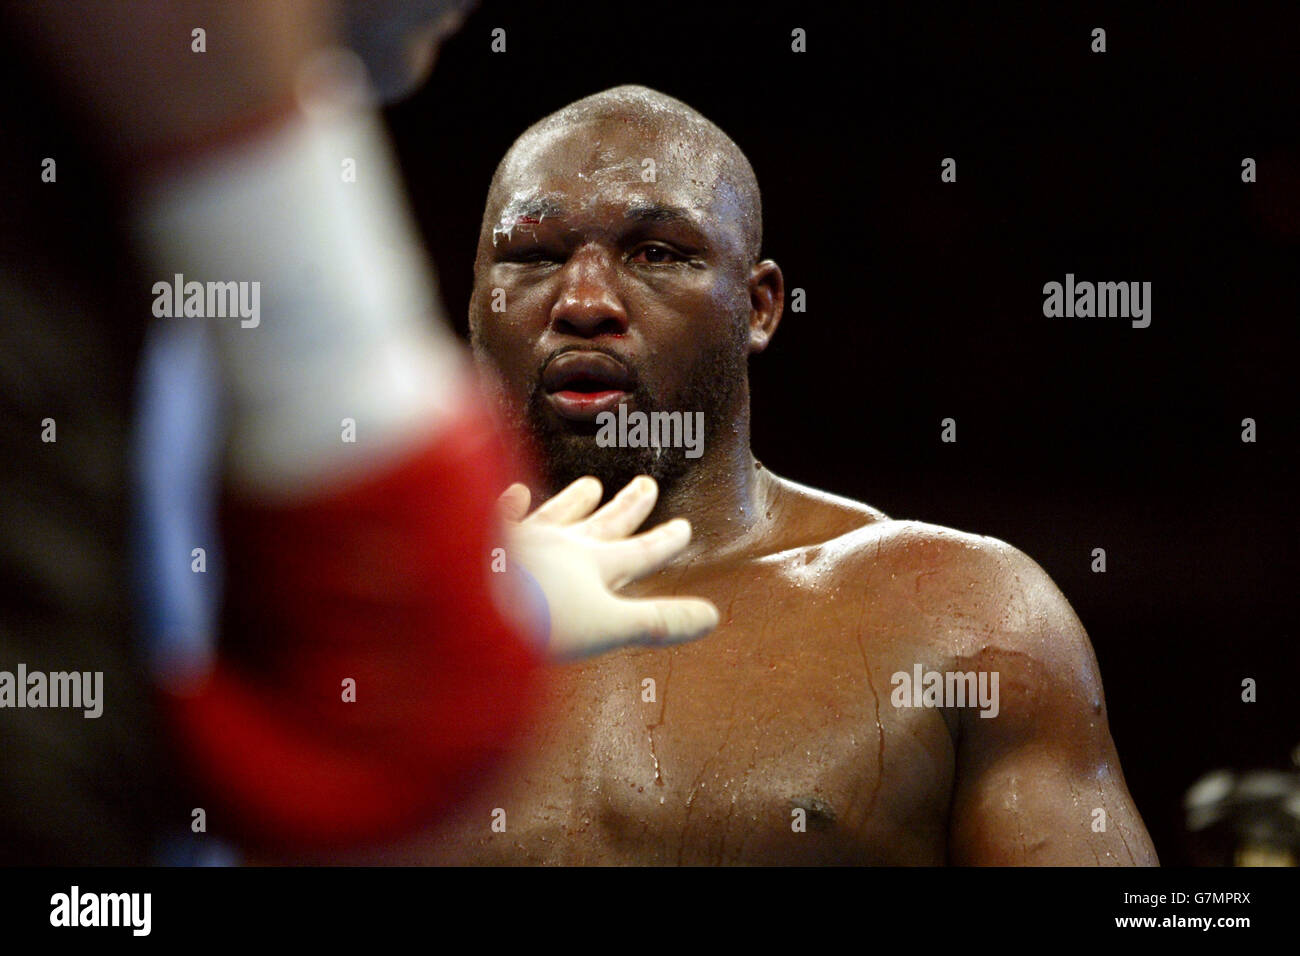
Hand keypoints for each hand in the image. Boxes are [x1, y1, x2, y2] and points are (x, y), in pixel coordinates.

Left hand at [498, 476, 718, 659]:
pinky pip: (504, 514)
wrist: (465, 601)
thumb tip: (710, 616)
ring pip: (558, 512)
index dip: (665, 541)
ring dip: (576, 500)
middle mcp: (563, 544)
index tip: (683, 526)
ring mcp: (524, 538)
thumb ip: (656, 621)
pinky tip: (517, 493)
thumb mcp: (607, 627)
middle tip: (647, 486)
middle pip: (604, 522)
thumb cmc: (537, 620)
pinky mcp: (484, 538)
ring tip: (590, 484)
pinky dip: (514, 503)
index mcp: (596, 566)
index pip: (640, 552)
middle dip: (629, 507)